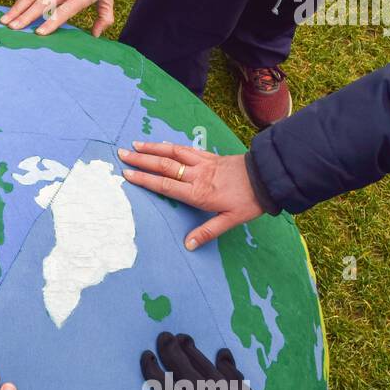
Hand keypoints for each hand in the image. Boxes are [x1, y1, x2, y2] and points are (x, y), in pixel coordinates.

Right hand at [1, 0, 116, 36]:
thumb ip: (105, 16)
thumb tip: (96, 35)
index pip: (65, 10)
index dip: (51, 22)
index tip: (39, 33)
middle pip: (43, 4)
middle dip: (26, 17)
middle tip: (13, 29)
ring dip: (18, 9)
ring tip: (5, 21)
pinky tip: (12, 9)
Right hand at [118, 142, 264, 249]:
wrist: (267, 178)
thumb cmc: (249, 201)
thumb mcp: (230, 221)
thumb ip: (207, 232)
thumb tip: (187, 245)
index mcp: (198, 193)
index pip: (165, 185)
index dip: (144, 179)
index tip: (127, 174)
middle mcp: (196, 176)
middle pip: (164, 165)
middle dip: (141, 160)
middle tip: (121, 154)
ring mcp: (203, 163)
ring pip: (173, 153)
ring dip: (153, 148)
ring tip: (135, 145)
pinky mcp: (210, 156)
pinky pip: (186, 149)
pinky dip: (171, 145)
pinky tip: (162, 144)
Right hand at [140, 332, 267, 389]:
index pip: (166, 387)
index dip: (154, 371)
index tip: (146, 355)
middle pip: (184, 368)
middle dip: (172, 351)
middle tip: (164, 335)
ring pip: (205, 365)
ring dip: (193, 351)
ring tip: (184, 337)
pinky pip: (231, 372)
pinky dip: (226, 362)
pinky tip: (222, 353)